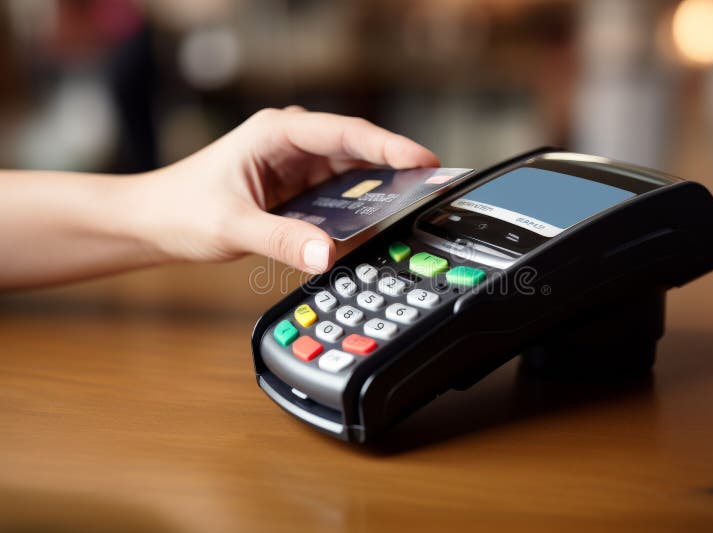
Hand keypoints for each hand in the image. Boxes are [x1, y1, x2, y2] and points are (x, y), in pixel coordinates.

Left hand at [138, 107, 438, 272]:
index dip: (389, 146)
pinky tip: (375, 220)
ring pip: (351, 171)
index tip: (424, 161)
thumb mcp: (232, 226)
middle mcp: (290, 142)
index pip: (345, 133)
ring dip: (378, 186)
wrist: (153, 221)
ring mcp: (295, 164)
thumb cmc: (181, 209)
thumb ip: (282, 240)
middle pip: (356, 149)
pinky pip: (338, 192)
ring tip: (413, 205)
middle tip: (432, 186)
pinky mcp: (295, 187)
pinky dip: (358, 204)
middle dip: (394, 166)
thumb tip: (330, 254)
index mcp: (276, 132)